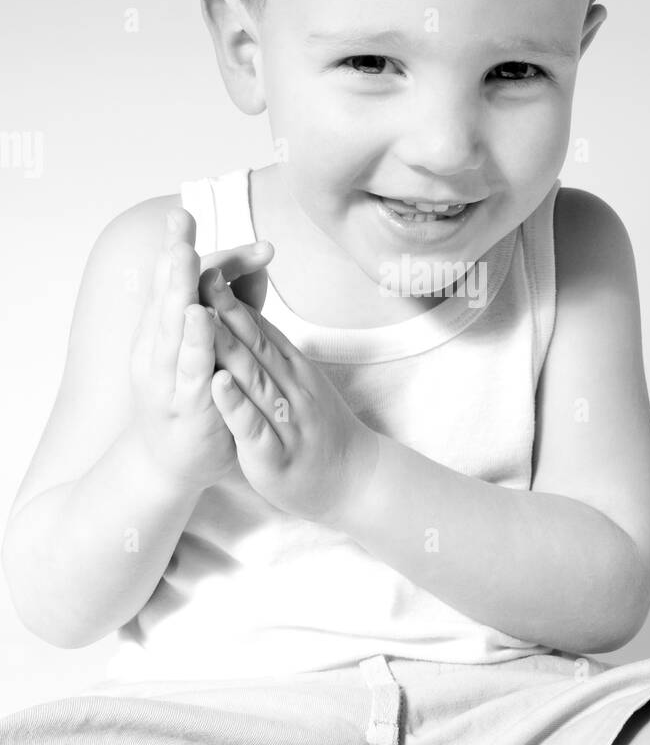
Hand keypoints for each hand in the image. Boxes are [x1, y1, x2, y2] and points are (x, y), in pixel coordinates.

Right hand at [129, 209, 274, 490]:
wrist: (167, 465)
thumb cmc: (198, 398)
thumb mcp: (214, 347)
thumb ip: (234, 307)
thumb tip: (254, 263)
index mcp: (163, 329)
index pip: (180, 279)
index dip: (193, 248)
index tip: (193, 212)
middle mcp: (157, 346)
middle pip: (170, 291)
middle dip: (176, 254)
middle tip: (180, 217)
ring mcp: (167, 375)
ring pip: (172, 326)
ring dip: (179, 289)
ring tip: (185, 257)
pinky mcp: (184, 402)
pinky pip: (191, 368)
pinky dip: (194, 342)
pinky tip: (199, 316)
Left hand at [199, 267, 379, 525]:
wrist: (356, 480)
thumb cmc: (318, 429)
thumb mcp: (298, 382)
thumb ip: (274, 350)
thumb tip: (247, 312)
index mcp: (292, 368)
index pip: (259, 325)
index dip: (232, 297)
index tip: (206, 264)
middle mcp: (291, 386)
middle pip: (255, 342)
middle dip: (225, 308)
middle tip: (198, 272)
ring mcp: (286, 419)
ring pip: (253, 377)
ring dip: (226, 346)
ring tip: (199, 316)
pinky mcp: (275, 454)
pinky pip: (254, 425)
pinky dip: (236, 403)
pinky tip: (218, 383)